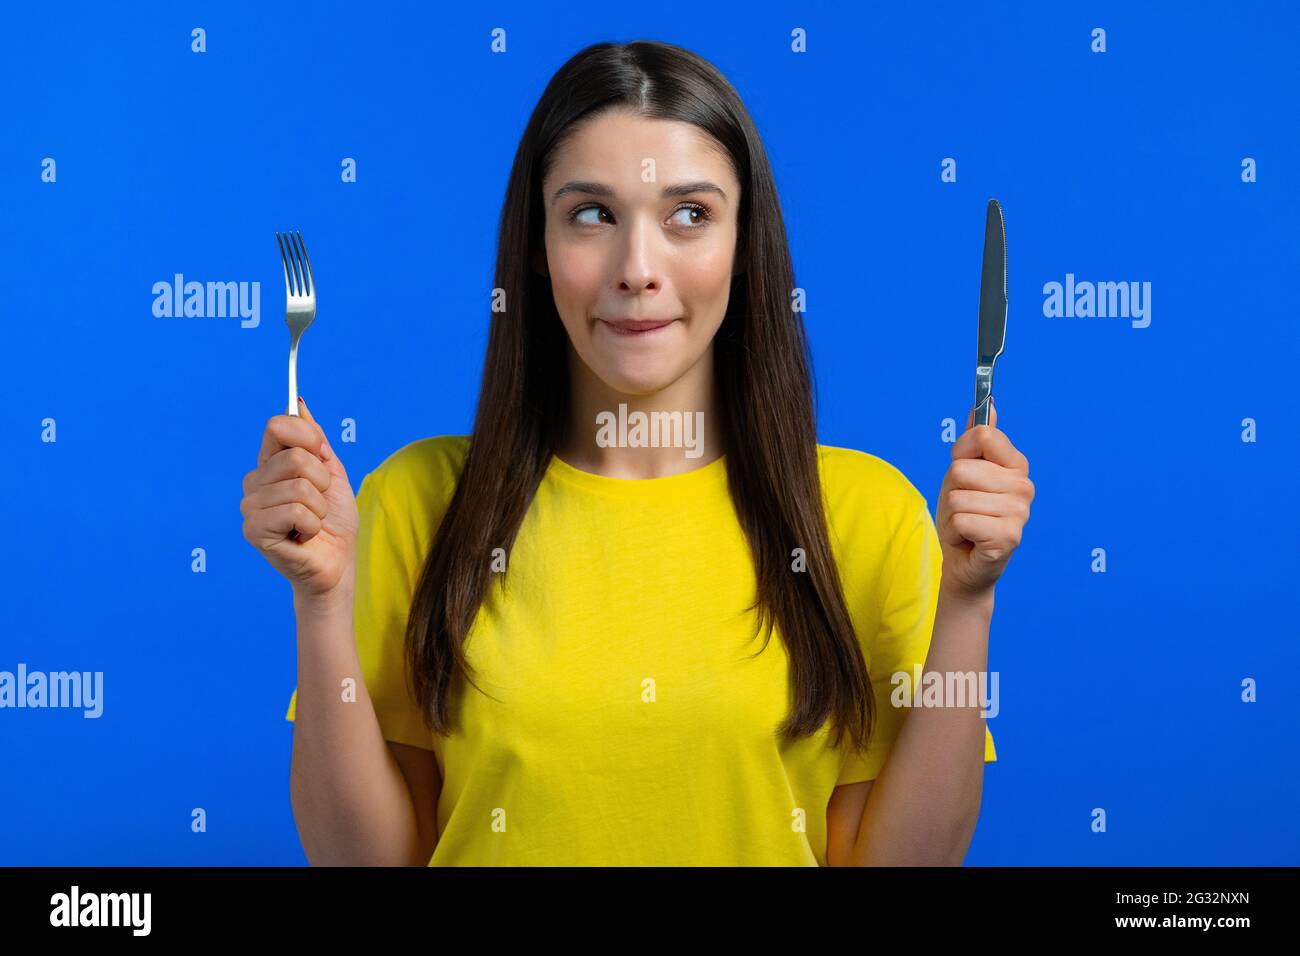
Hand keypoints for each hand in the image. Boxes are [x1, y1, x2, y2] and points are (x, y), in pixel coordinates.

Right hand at [240, 397, 359, 598]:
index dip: (308, 437)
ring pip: (300, 487)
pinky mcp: (254, 530)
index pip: (278, 426)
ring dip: (319, 508)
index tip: (322, 455)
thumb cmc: (335, 523)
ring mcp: (250, 506)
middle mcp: (255, 482)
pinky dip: (313, 525)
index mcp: (271, 464)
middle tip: (320, 503)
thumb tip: (299, 404)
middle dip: (322, 482)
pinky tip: (305, 536)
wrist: (337, 564)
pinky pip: (296, 511)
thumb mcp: (333, 474)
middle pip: (295, 457)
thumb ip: (315, 441)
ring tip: (312, 523)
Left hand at [935, 396, 1033, 601]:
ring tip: (966, 524)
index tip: (965, 473)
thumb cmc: (963, 513)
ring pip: (959, 496)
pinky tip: (969, 540)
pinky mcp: (1009, 537)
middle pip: (962, 468)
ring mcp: (1020, 512)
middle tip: (963, 507)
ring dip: (952, 514)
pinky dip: (956, 532)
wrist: (962, 561)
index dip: (961, 453)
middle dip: (952, 491)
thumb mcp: (963, 471)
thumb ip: (974, 438)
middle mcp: (1024, 486)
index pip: (983, 434)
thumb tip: (987, 403)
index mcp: (1016, 465)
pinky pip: (962, 520)